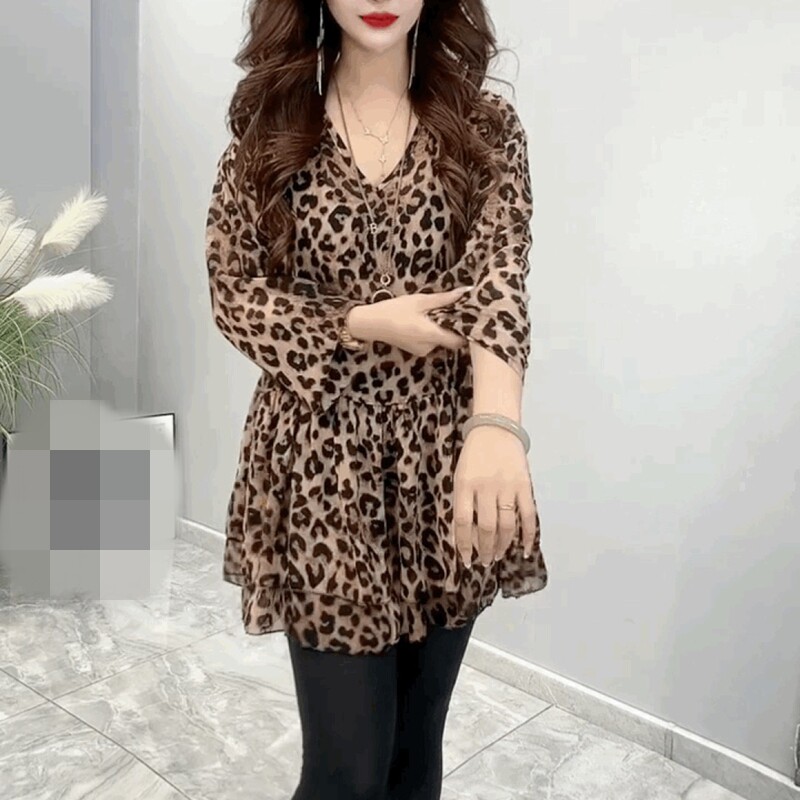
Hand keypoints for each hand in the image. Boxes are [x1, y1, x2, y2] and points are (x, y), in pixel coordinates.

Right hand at [347, 287, 472, 356]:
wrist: (371, 323)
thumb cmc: (393, 311)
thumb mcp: (420, 301)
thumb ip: (444, 299)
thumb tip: (465, 292)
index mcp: (431, 335)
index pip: (459, 341)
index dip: (465, 331)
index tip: (466, 317)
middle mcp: (429, 347)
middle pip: (450, 340)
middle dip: (451, 326)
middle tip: (448, 310)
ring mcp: (422, 350)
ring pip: (440, 340)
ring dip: (440, 328)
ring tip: (432, 313)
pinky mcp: (416, 350)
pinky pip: (430, 342)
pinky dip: (431, 332)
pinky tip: (422, 320)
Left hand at [451, 425, 537, 567]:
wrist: (496, 429)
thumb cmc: (474, 456)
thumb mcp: (460, 476)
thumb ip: (462, 502)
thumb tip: (465, 535)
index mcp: (465, 484)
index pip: (463, 521)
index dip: (463, 544)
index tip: (465, 560)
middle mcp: (486, 487)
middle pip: (486, 527)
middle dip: (485, 549)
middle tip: (484, 561)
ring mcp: (508, 486)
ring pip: (507, 525)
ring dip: (502, 545)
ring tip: (497, 555)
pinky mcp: (525, 485)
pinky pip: (528, 515)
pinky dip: (528, 535)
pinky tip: (524, 549)